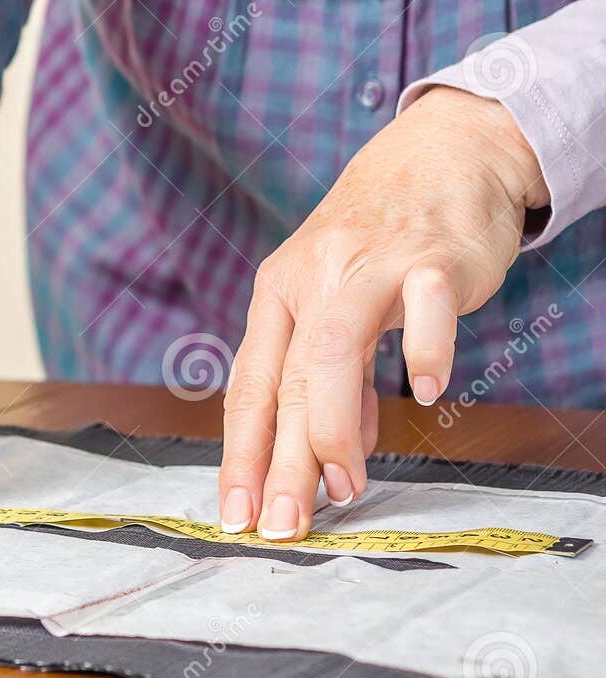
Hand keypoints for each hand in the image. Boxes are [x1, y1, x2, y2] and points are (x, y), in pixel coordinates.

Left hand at [218, 87, 546, 541]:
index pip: (248, 384)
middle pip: (285, 377)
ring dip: (333, 423)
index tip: (234, 515)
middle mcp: (313, 276)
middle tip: (281, 526)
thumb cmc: (386, 238)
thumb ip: (337, 381)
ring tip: (344, 485)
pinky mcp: (430, 258)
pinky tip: (423, 392)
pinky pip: (422, 309)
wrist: (444, 151)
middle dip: (279, 462)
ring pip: (333, 347)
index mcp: (280, 289)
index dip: (238, 454)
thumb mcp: (342, 303)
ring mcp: (371, 264)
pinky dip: (421, 353)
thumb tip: (333, 459)